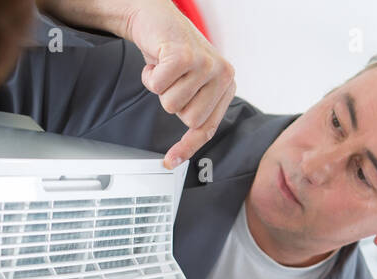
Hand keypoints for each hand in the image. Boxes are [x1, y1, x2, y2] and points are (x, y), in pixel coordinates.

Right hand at [123, 0, 234, 167]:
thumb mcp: (191, 83)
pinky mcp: (185, 56)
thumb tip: (182, 152)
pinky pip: (157, 87)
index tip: (170, 161)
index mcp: (226, 84)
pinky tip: (158, 59)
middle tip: (173, 80)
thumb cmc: (172, 52)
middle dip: (171, 102)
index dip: (187, 147)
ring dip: (160, 87)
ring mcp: (205, 64)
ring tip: (166, 68)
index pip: (206, 128)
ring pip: (171, 104)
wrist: (156, 18)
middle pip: (187, 119)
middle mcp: (222, 74)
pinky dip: (149, 75)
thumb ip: (196, 109)